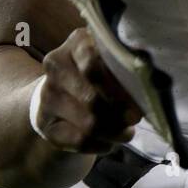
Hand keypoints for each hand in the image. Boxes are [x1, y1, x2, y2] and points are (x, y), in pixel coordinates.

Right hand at [32, 29, 142, 154]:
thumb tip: (144, 93)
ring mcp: (47, 95)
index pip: (94, 63)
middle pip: (92, 99)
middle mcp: (56, 65)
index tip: (138, 97)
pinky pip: (79, 141)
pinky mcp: (44, 123)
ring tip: (127, 133)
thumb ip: (125, 72)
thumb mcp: (112, 63)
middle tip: (135, 118)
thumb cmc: (101, 75)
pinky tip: (109, 142)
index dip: (117, 86)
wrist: (65, 94)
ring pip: (88, 123)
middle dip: (119, 114)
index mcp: (78, 42)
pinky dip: (101, 145)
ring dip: (114, 133)